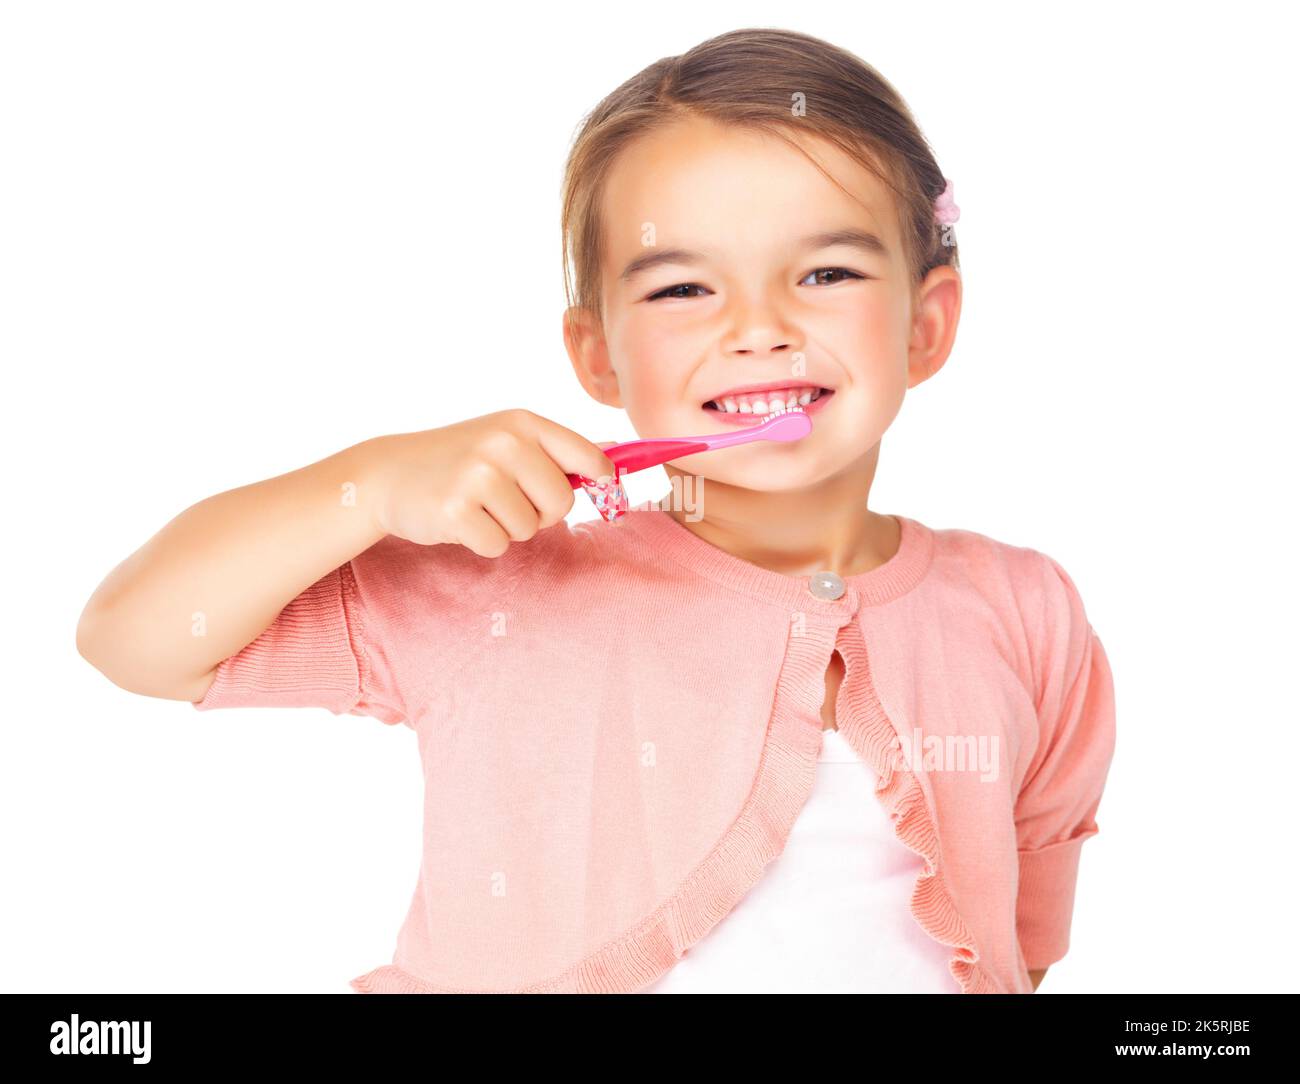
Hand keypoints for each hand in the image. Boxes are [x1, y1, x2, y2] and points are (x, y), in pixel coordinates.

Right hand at [359, 410, 617, 556]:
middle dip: (541, 513)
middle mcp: (503, 443)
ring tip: (477, 505)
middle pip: (562, 502)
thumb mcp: (506, 439)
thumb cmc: (458, 459)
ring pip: (529, 529)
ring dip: (507, 527)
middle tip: (508, 500)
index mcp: (522, 423)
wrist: (389, 473)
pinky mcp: (456, 510)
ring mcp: (478, 475)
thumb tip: (616, 454)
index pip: (588, 457)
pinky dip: (482, 542)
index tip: (599, 489)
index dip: (601, 481)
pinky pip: (498, 546)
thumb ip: (557, 450)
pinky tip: (460, 519)